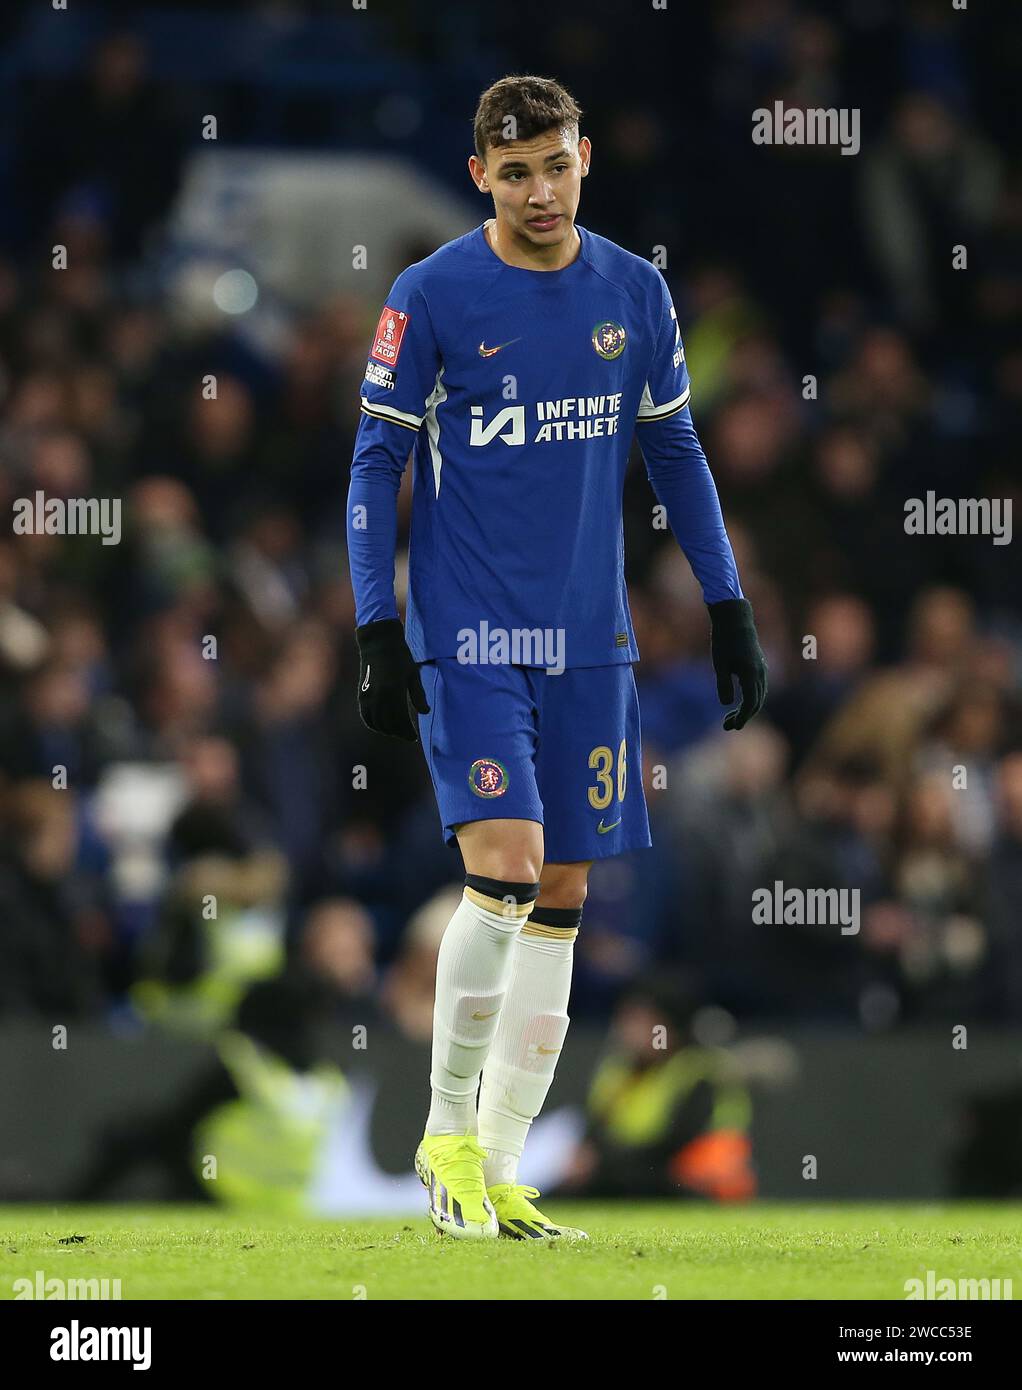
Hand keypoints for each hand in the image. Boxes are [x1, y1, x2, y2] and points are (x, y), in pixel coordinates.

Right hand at [354, 618, 429, 740]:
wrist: (378, 643)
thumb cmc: (400, 657)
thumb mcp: (413, 674)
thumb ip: (419, 695)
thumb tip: (425, 713)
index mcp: (394, 691)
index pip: (400, 720)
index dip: (407, 731)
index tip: (414, 736)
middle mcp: (379, 696)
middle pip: (388, 724)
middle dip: (399, 733)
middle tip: (408, 735)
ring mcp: (368, 696)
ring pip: (376, 722)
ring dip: (387, 730)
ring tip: (397, 731)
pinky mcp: (361, 694)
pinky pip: (365, 716)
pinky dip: (373, 724)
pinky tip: (381, 726)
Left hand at [708, 598, 767, 730]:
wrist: (736, 619)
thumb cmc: (724, 640)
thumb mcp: (719, 663)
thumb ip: (724, 684)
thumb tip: (727, 704)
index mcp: (750, 673)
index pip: (750, 703)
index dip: (742, 717)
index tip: (733, 727)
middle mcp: (760, 673)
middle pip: (756, 702)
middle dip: (743, 717)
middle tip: (727, 726)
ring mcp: (762, 669)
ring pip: (759, 696)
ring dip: (747, 709)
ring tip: (730, 719)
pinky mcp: (759, 666)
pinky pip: (759, 688)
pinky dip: (750, 699)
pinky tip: (738, 704)